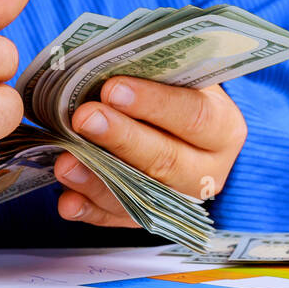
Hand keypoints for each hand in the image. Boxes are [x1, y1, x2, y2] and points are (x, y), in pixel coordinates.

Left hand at [54, 76, 246, 226]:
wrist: (169, 127)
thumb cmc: (169, 93)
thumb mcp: (175, 78)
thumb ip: (151, 75)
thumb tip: (105, 68)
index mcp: (223, 129)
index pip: (195, 116)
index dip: (154, 104)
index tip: (112, 88)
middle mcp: (206, 171)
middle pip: (166, 161)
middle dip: (121, 139)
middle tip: (84, 118)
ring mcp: (177, 201)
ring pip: (140, 197)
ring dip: (98, 180)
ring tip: (66, 161)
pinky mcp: (145, 218)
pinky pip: (115, 219)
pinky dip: (88, 211)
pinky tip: (67, 201)